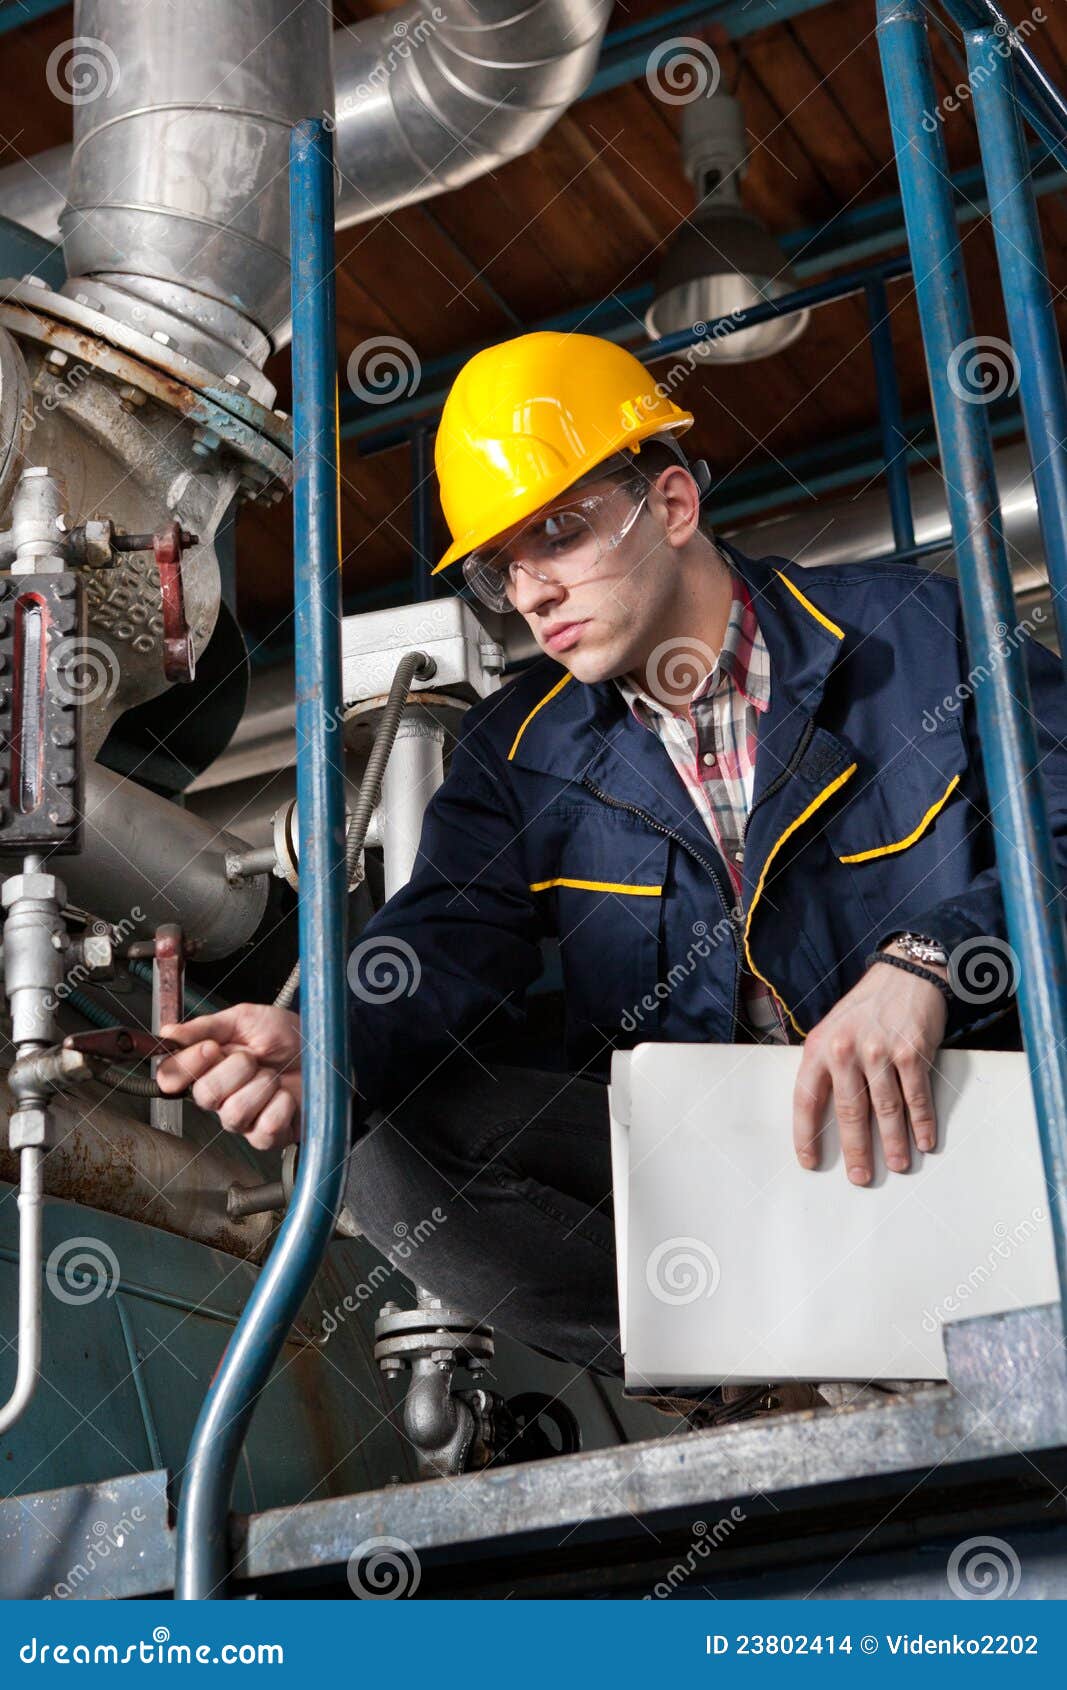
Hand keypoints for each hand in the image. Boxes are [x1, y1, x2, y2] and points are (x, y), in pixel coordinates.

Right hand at [155, 1004, 302, 1151]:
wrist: (325, 1051)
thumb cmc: (287, 1037)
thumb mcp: (245, 1019)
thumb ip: (206, 1027)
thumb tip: (169, 1033)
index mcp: (207, 1068)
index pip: (171, 1078)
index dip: (187, 1065)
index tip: (211, 1048)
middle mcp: (220, 1097)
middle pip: (204, 1095)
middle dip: (235, 1069)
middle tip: (253, 1058)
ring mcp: (243, 1120)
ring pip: (234, 1113)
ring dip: (262, 1086)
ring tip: (274, 1076)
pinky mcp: (267, 1137)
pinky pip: (264, 1129)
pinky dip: (281, 1106)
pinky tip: (286, 1096)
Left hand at [793, 947, 947, 1183]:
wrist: (903, 975)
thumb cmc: (865, 1008)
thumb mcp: (831, 1029)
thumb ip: (825, 1065)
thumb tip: (821, 1113)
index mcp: (820, 1047)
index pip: (806, 1099)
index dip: (805, 1134)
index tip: (809, 1161)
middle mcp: (846, 1050)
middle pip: (850, 1112)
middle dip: (855, 1150)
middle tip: (860, 1176)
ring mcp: (880, 1051)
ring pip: (886, 1109)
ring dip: (893, 1142)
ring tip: (896, 1164)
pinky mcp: (912, 1052)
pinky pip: (917, 1096)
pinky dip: (922, 1123)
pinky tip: (924, 1140)